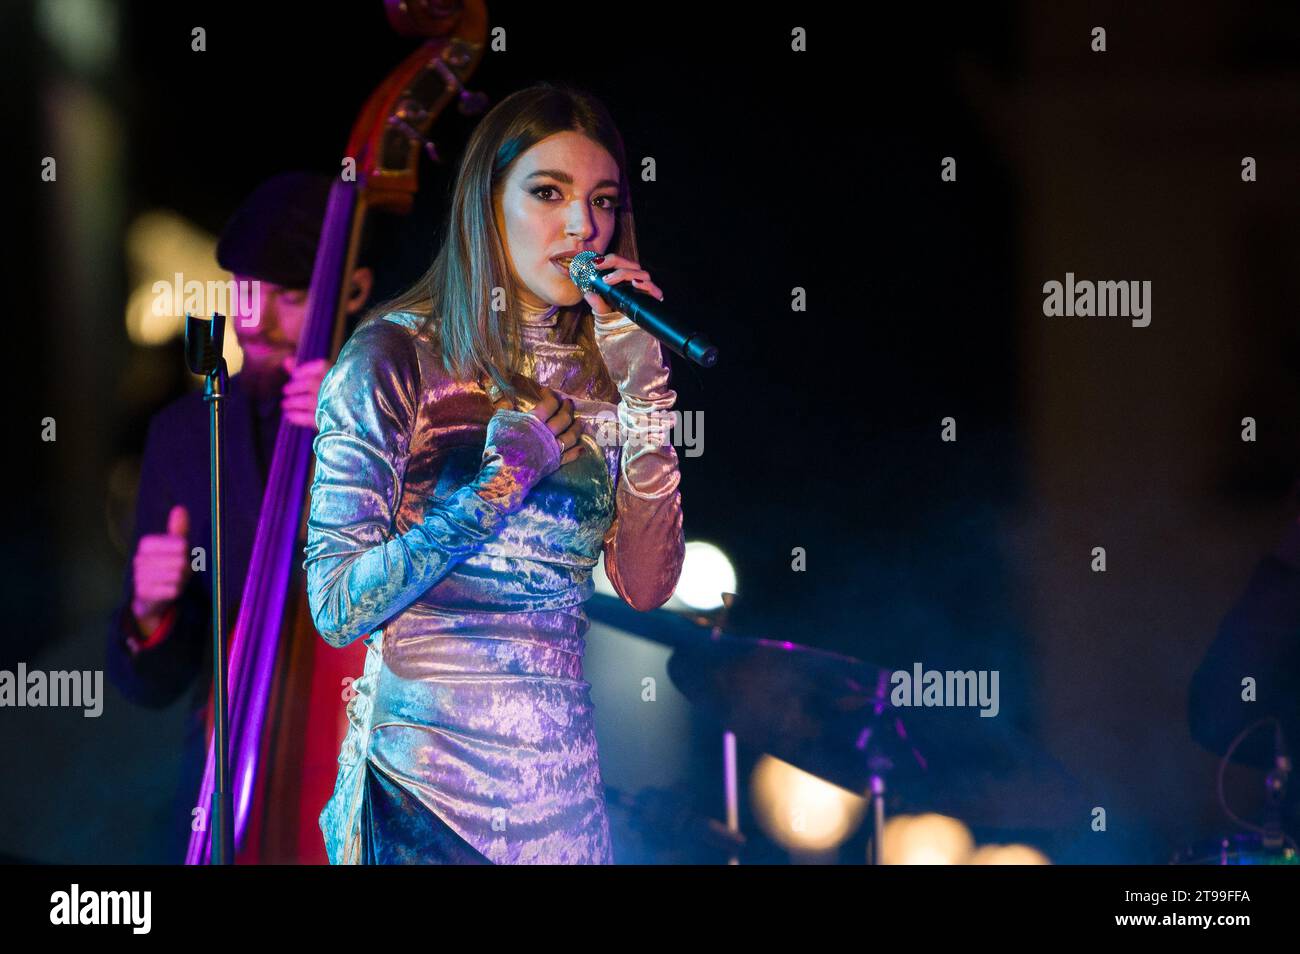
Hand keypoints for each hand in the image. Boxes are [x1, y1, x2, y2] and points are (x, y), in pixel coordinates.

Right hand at [130, 504, 191, 635]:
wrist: (151, 597)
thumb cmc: (167, 567)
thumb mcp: (175, 548)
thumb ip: (178, 529)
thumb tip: (180, 507)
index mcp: (146, 543)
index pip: (181, 544)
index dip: (187, 553)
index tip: (181, 556)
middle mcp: (139, 559)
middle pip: (181, 562)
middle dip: (186, 569)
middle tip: (180, 572)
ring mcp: (139, 576)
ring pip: (177, 576)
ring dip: (182, 580)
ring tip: (174, 581)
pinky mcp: (143, 593)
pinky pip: (172, 590)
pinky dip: (176, 591)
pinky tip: (169, 591)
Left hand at [282, 356, 332, 428]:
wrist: (353, 414)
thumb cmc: (336, 393)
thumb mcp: (323, 379)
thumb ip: (304, 369)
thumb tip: (286, 360)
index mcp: (338, 376)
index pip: (321, 366)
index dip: (305, 370)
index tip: (295, 374)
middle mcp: (335, 388)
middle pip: (310, 383)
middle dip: (295, 387)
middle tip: (285, 390)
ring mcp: (332, 405)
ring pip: (307, 401)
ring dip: (293, 402)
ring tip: (285, 404)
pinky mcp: (329, 421)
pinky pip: (309, 418)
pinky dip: (297, 417)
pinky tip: (289, 415)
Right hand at [491, 385, 583, 466]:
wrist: (504, 470)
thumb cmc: (500, 444)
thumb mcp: (499, 421)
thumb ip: (504, 408)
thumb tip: (505, 398)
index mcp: (535, 420)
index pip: (549, 404)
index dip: (550, 395)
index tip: (546, 391)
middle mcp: (547, 432)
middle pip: (563, 418)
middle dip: (567, 408)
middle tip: (568, 403)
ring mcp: (553, 448)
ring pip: (571, 436)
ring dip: (577, 427)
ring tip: (580, 421)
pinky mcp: (554, 462)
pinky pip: (569, 456)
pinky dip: (576, 452)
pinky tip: (582, 448)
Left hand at [581, 253, 663, 316]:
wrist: (628, 334)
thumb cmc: (616, 318)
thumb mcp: (604, 311)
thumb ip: (597, 304)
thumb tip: (589, 295)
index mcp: (624, 280)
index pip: (620, 263)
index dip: (609, 260)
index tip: (596, 264)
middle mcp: (636, 281)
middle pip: (632, 265)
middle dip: (616, 264)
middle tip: (602, 275)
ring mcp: (646, 289)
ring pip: (642, 273)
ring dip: (625, 274)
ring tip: (610, 281)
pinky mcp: (654, 298)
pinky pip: (653, 289)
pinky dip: (645, 285)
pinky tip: (635, 284)